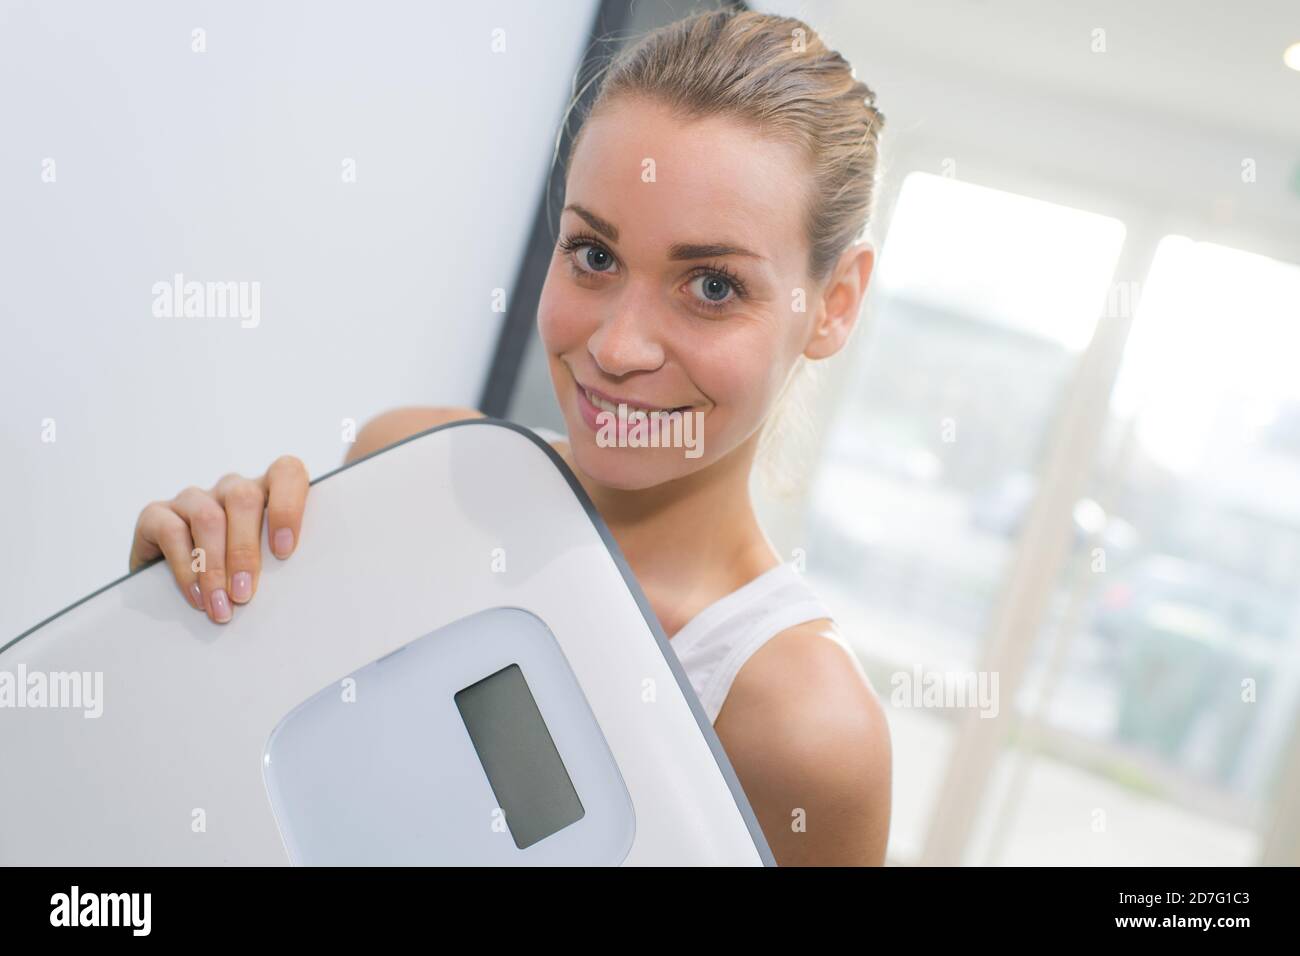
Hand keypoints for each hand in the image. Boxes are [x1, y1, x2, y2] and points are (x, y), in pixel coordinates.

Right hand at [128, 456, 309, 622]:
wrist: (176, 590)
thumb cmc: (240, 577)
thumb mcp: (267, 567)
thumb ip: (279, 564)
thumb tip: (289, 590)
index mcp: (268, 493)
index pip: (287, 472)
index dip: (288, 505)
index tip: (284, 551)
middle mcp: (231, 489)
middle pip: (244, 499)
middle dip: (244, 551)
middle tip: (244, 594)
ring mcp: (194, 499)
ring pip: (208, 517)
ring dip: (214, 567)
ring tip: (221, 605)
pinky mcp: (157, 514)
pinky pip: (172, 532)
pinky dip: (186, 569)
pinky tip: (196, 596)